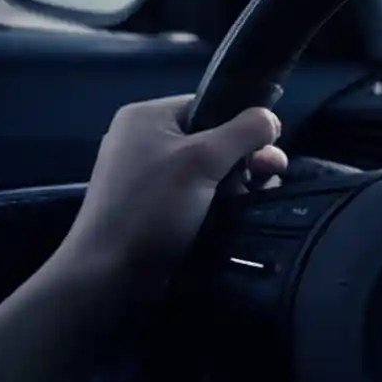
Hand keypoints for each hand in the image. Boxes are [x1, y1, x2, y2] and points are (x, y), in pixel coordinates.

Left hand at [60, 95, 286, 288]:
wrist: (110, 276)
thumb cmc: (152, 208)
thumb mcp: (202, 160)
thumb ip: (243, 132)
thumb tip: (271, 118)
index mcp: (147, 117)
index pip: (210, 105)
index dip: (242, 125)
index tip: (266, 151)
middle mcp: (145, 140)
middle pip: (214, 138)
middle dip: (245, 158)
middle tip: (268, 178)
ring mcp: (148, 176)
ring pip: (209, 170)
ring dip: (238, 184)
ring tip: (255, 200)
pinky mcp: (155, 208)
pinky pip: (197, 194)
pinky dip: (220, 203)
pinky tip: (238, 215)